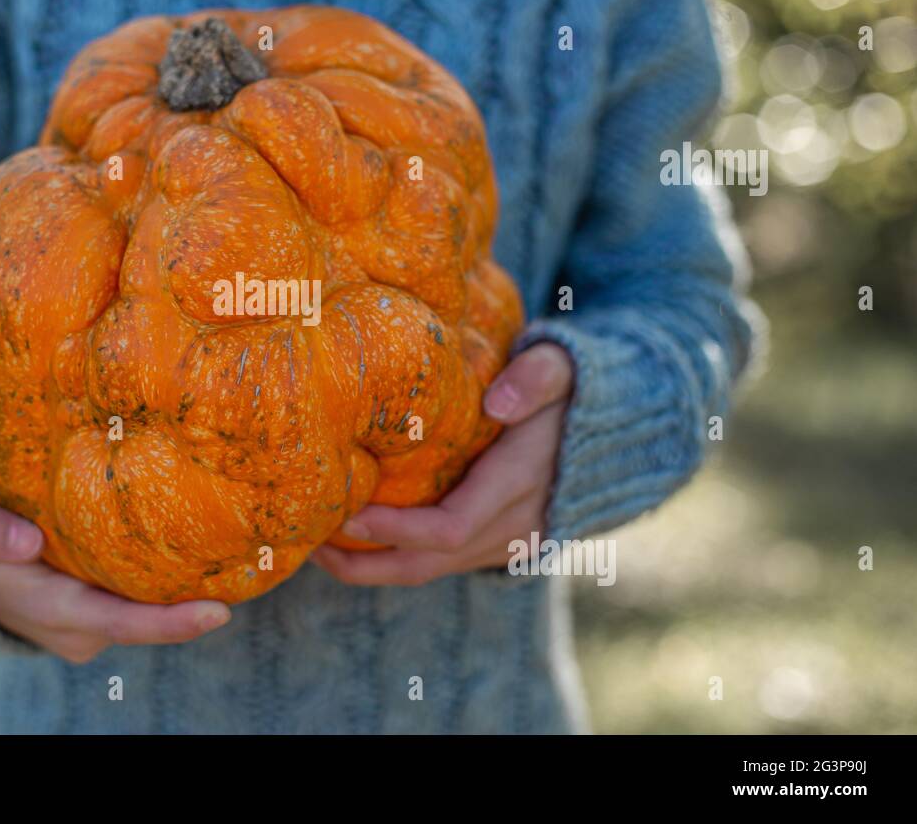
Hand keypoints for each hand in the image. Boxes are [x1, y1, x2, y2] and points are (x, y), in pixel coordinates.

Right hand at [0, 491, 230, 662]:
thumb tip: (27, 540)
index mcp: (54, 610)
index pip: (123, 623)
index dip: (171, 623)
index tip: (219, 612)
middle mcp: (78, 630)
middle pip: (147, 622)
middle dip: (195, 606)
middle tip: (250, 571)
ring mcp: (89, 628)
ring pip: (145, 612)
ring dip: (183, 593)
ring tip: (238, 555)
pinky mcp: (97, 614)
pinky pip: (138, 602)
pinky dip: (164, 583)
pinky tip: (200, 553)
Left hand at [311, 342, 573, 585]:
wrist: (627, 425)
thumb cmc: (579, 385)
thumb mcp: (564, 366)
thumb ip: (536, 377)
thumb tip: (499, 402)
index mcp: (522, 483)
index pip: (448, 527)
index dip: (394, 528)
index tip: (346, 512)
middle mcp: (515, 525)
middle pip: (428, 564)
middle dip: (365, 562)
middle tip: (309, 544)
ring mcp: (508, 541)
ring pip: (432, 570)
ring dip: (374, 566)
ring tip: (319, 545)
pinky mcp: (499, 542)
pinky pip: (441, 562)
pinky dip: (398, 556)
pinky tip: (358, 537)